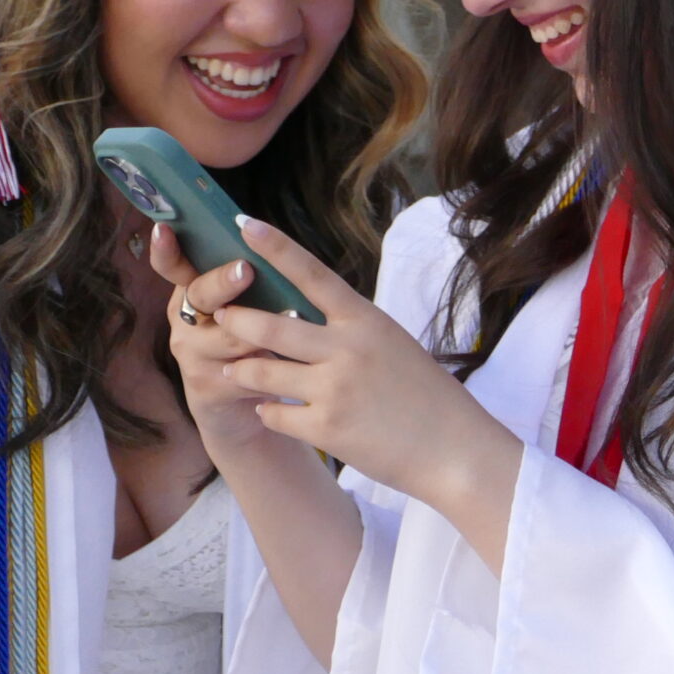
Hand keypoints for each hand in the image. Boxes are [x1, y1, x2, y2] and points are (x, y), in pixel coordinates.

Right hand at [153, 226, 292, 457]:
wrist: (239, 410)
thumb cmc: (248, 343)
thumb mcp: (244, 310)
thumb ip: (250, 284)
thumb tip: (275, 249)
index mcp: (192, 293)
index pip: (172, 266)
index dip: (165, 250)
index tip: (164, 229)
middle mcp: (185, 321)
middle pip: (200, 296)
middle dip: (223, 283)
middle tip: (245, 269)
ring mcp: (192, 356)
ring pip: (228, 336)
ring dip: (260, 329)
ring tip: (294, 317)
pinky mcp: (207, 390)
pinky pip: (243, 374)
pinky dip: (271, 368)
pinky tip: (293, 366)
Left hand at [209, 217, 521, 523]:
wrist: (453, 449)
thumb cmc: (424, 395)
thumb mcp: (391, 344)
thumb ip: (349, 329)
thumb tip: (301, 315)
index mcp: (365, 320)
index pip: (312, 274)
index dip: (276, 247)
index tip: (245, 224)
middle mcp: (347, 349)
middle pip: (271, 325)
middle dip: (236, 319)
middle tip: (220, 315)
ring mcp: (335, 389)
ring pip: (262, 371)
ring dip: (240, 370)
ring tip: (232, 369)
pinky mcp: (327, 429)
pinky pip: (274, 415)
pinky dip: (268, 412)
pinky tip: (272, 412)